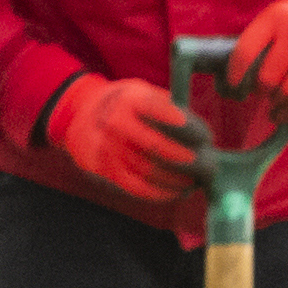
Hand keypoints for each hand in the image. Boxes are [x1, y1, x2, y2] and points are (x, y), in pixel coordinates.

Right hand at [42, 72, 202, 223]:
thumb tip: (203, 140)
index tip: (205, 137)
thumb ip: (172, 111)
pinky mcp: (105, 170)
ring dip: (179, 180)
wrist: (80, 114)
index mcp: (130, 100)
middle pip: (159, 148)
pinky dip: (162, 194)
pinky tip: (178, 192)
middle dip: (189, 161)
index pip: (164, 115)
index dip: (190, 129)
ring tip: (195, 181)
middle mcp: (115, 123)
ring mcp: (107, 148)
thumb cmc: (126, 105)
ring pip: (151, 172)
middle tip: (207, 166)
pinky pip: (138, 189)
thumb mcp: (145, 93)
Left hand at [218, 0, 287, 119]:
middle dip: (261, 91)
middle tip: (261, 94)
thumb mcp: (279, 19)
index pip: (246, 52)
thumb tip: (237, 82)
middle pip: (268, 76)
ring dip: (279, 104)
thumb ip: (260, 42)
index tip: (235, 87)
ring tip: (275, 106)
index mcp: (276, 17)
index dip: (236, 75)